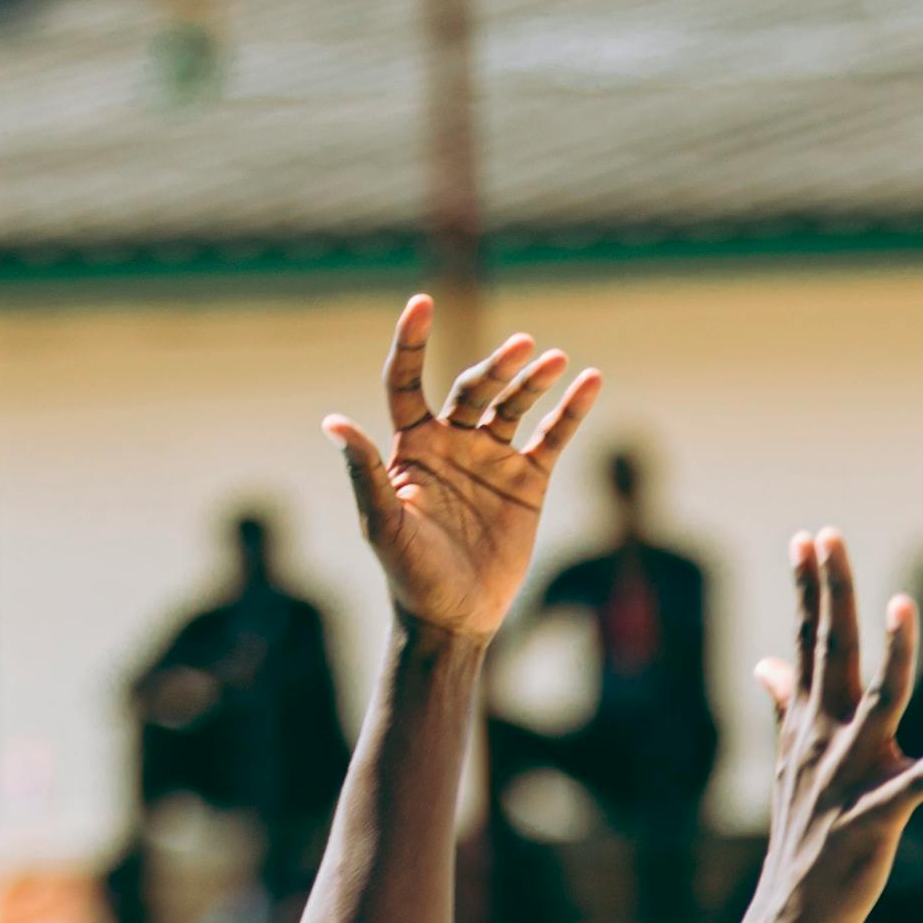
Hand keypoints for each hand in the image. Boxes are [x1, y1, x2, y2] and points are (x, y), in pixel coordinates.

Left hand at [323, 297, 600, 645]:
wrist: (454, 618)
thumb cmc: (409, 574)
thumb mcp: (383, 523)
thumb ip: (363, 471)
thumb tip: (333, 423)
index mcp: (411, 444)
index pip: (407, 380)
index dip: (413, 343)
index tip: (422, 304)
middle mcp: (451, 442)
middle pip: (472, 387)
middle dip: (497, 366)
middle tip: (523, 348)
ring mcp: (491, 459)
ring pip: (513, 405)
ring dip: (533, 380)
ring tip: (554, 359)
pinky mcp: (528, 483)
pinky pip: (551, 437)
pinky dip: (571, 411)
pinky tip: (589, 382)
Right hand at [748, 534, 922, 922]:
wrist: (794, 908)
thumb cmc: (803, 833)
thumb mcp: (790, 760)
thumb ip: (785, 705)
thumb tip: (766, 662)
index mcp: (808, 725)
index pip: (807, 644)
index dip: (808, 590)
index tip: (808, 537)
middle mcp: (825, 740)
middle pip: (832, 653)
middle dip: (832, 593)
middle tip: (831, 535)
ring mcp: (851, 775)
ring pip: (878, 704)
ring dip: (894, 656)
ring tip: (905, 605)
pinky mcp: (879, 814)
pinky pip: (922, 783)